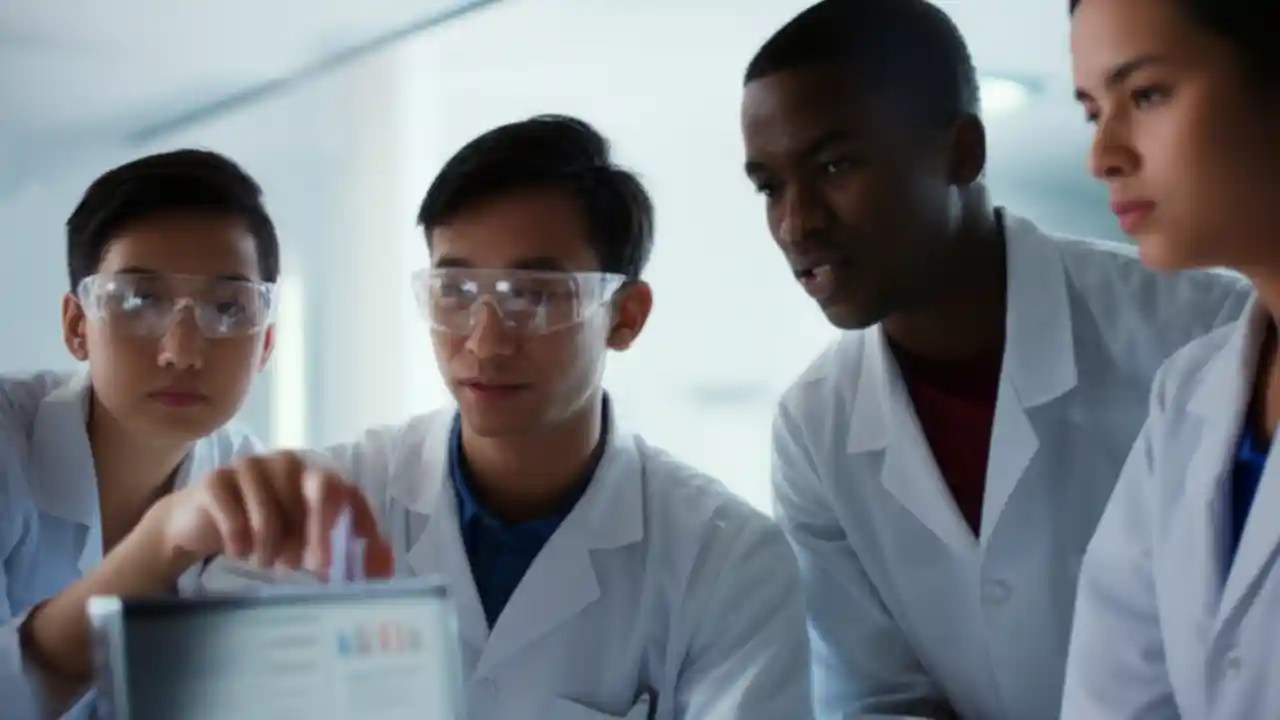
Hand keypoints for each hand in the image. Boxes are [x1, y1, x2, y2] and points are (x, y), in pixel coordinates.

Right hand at [146, 451, 393, 579]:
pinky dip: (238, 540)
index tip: (365, 566)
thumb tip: (385, 569)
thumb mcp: (305, 541)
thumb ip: (343, 550)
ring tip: (267, 561)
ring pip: (271, 511)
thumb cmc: (264, 531)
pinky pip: (234, 514)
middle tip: (315, 567)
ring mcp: (252, 465)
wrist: (200, 523)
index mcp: (317, 476)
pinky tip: (239, 552)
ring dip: (271, 546)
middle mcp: (290, 463)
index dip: (363, 528)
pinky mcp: (217, 478)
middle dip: (320, 532)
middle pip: (320, 489)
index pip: (351, 495)